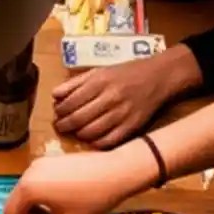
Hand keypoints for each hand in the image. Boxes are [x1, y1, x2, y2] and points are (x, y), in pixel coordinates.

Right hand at [3, 147, 154, 213]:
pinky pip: (36, 180)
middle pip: (15, 201)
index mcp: (29, 189)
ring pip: (26, 191)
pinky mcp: (51, 159)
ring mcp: (40, 163)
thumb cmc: (94, 199)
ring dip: (34, 207)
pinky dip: (41, 194)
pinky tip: (61, 201)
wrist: (118, 171)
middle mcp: (29, 172)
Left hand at [53, 46, 201, 148]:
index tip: (57, 114)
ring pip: (91, 132)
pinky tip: (92, 138)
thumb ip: (75, 83)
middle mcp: (110, 97)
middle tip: (60, 126)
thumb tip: (54, 95)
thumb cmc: (125, 73)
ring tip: (75, 131)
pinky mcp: (132, 126)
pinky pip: (108, 141)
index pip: (71, 102)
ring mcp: (122, 114)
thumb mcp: (99, 71)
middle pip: (78, 118)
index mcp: (100, 82)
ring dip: (78, 134)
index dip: (60, 111)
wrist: (159, 77)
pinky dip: (96, 142)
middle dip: (64, 125)